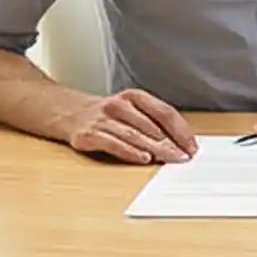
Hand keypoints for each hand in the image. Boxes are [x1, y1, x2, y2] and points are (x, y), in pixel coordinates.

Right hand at [65, 89, 196, 164]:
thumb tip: (179, 143)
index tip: (192, 146)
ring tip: (170, 159)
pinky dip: (131, 152)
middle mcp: (119, 105)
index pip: (165, 112)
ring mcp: (102, 119)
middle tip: (184, 158)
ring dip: (156, 150)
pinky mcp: (88, 135)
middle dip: (171, 144)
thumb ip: (152, 123)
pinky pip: (113, 144)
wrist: (64, 111)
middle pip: (152, 126)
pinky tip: (143, 159)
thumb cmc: (105, 114)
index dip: (181, 130)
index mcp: (134, 97)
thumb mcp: (130, 110)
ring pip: (135, 136)